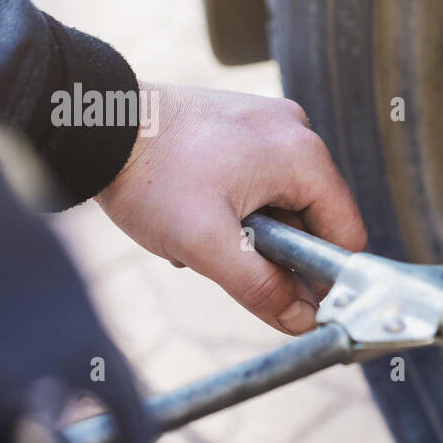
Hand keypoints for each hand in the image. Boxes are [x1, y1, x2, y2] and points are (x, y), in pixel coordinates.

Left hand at [96, 82, 366, 333]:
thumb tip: (304, 321)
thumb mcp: (206, 245)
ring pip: (286, 201)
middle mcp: (298, 130)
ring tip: (205, 227)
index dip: (323, 275)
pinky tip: (200, 206)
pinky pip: (263, 178)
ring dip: (255, 228)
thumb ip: (261, 288)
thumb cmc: (150, 176)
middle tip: (227, 255)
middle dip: (278, 248)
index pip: (346, 233)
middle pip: (315, 218)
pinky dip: (239, 203)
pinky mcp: (246, 122)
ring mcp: (271, 122)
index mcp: (305, 154)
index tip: (285, 295)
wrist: (95, 124)